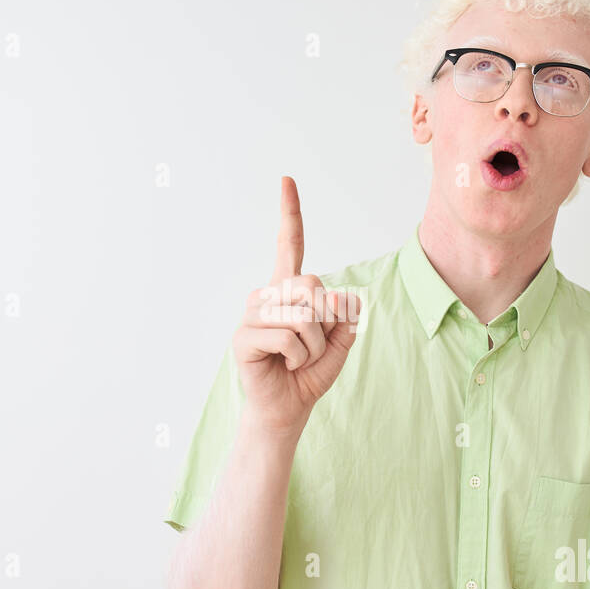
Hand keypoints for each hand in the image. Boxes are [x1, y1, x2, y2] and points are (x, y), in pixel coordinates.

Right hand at [233, 177, 361, 434]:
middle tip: (310, 347)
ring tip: (297, 360)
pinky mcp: (244, 337)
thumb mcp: (340, 341)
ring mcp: (252, 314)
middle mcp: (267, 295)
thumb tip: (340, 298)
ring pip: (303, 315)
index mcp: (288, 291)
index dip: (290, 214)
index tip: (287, 180)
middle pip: (311, 284)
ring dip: (314, 346)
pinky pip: (289, 336)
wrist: (287, 409)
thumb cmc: (309, 373)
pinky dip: (299, 356)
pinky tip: (285, 365)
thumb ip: (345, 315)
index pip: (291, 245)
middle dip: (325, 322)